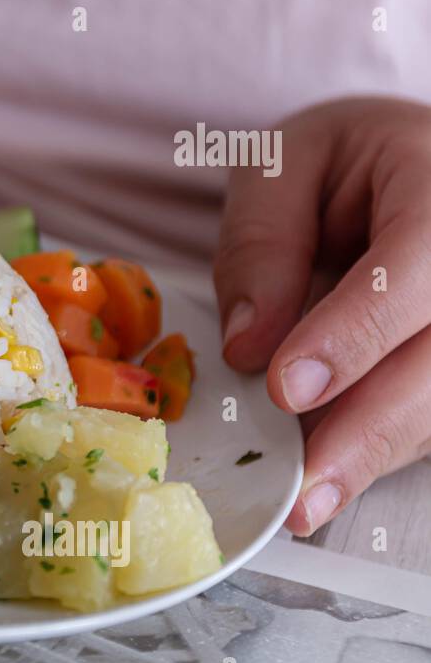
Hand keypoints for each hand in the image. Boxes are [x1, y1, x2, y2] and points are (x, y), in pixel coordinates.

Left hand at [215, 98, 430, 534]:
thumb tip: (248, 346)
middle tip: (303, 490)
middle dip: (372, 428)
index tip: (286, 387)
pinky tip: (331, 476)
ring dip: (379, 454)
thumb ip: (262, 243)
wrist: (409, 161)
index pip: (416, 264)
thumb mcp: (280, 165)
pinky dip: (383, 448)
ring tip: (308, 501)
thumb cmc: (341, 161)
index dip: (356, 333)